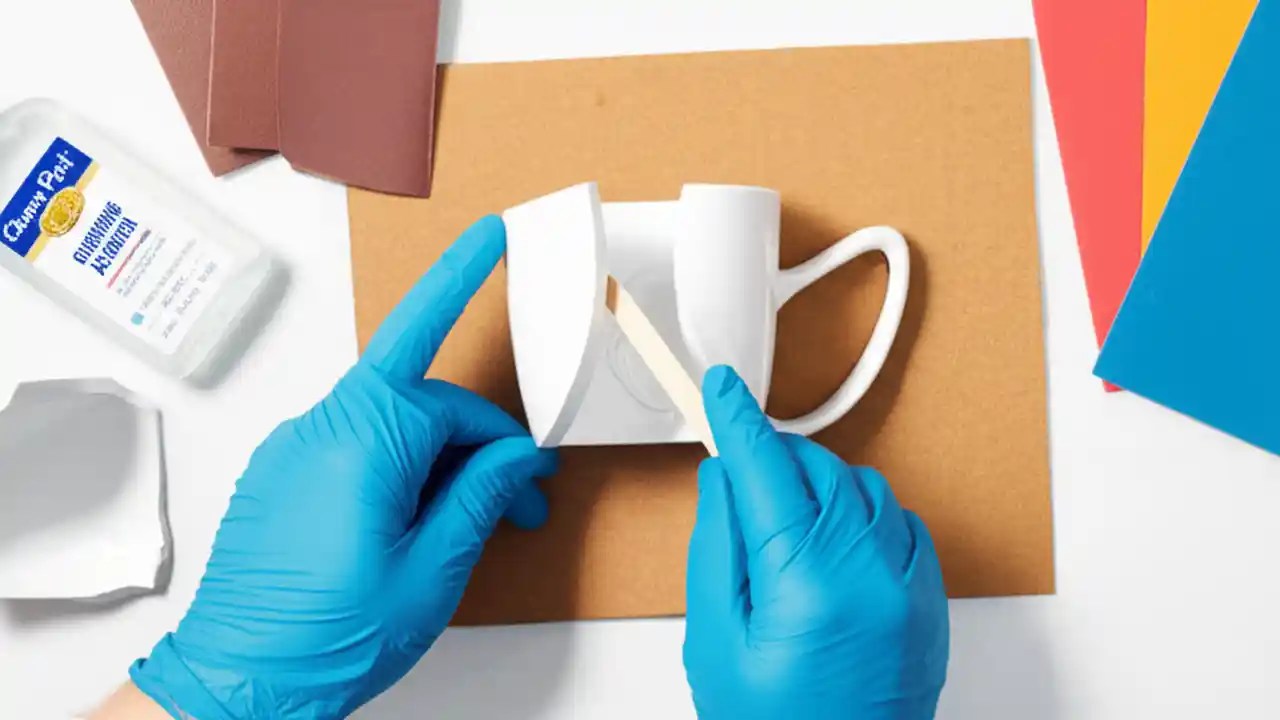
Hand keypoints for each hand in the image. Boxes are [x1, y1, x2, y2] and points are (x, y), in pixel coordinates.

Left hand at [129, 216, 556, 718]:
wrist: (238, 685)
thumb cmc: (326, 638)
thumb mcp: (432, 569)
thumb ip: (477, 496)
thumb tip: (512, 456)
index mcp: (363, 439)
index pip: (444, 377)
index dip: (482, 337)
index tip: (495, 238)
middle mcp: (321, 429)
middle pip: (422, 402)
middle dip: (479, 443)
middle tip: (523, 501)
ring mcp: (295, 451)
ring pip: (390, 425)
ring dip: (439, 461)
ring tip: (470, 523)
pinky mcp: (282, 476)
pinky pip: (355, 448)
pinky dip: (398, 471)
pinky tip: (418, 521)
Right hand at [684, 366, 948, 718]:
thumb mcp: (716, 642)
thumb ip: (717, 548)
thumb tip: (722, 479)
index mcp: (808, 582)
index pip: (767, 470)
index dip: (739, 421)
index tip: (722, 389)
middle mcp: (872, 573)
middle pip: (818, 469)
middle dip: (775, 458)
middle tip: (740, 478)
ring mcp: (910, 587)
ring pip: (863, 487)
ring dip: (819, 486)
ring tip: (782, 526)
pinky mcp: (930, 601)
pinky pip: (900, 522)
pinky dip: (863, 515)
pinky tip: (833, 543)